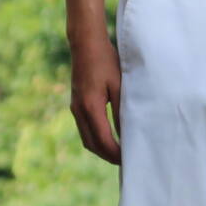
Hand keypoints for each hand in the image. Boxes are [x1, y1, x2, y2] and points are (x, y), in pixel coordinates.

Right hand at [68, 27, 121, 163]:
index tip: (130, 159)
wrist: (85, 44)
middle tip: (126, 161)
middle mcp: (79, 110)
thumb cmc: (106, 61)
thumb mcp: (119, 85)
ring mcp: (75, 108)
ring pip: (86, 139)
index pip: (103, 140)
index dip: (116, 154)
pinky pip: (84, 129)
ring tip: (119, 152)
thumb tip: (129, 133)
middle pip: (92, 145)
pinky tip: (109, 137)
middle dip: (108, 156)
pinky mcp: (75, 104)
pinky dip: (96, 138)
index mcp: (91, 107)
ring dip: (101, 149)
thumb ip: (123, 111)